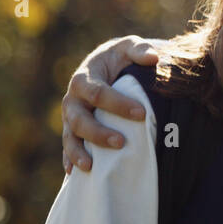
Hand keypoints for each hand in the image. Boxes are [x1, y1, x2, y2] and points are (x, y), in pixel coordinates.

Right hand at [62, 36, 162, 174]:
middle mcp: (73, 99)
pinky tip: (76, 175)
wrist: (106, 65)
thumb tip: (154, 58)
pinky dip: (70, 160)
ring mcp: (70, 117)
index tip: (141, 113)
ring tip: (92, 166)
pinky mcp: (72, 131)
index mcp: (84, 78)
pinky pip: (68, 147)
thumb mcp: (129, 48)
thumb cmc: (120, 58)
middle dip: (98, 132)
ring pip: (70, 136)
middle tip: (121, 143)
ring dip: (79, 152)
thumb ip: (139, 50)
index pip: (98, 93)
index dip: (117, 104)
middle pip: (80, 119)